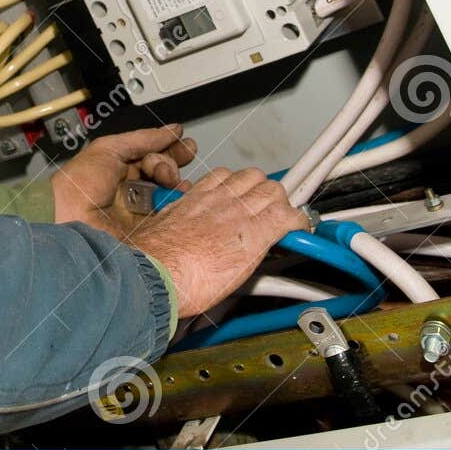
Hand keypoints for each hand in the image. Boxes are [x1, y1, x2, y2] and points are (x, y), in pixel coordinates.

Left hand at [51, 124, 195, 238]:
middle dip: (173, 162)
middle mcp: (132, 188)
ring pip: (169, 191)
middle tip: (174, 160)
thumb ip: (141, 139)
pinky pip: (169, 213)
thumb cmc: (80, 183)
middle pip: (163, 172)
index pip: (152, 155)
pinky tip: (181, 193)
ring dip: (174, 180)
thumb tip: (172, 130)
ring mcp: (140, 209)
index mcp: (119, 169)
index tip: (184, 142)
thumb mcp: (108, 149)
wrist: (71, 220)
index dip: (169, 148)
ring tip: (168, 178)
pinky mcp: (147, 229)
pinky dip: (178, 202)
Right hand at [124, 168, 307, 316]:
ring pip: (273, 190)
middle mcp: (218, 200)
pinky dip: (298, 222)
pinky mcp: (255, 234)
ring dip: (279, 203)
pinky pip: (288, 217)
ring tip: (281, 220)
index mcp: (193, 199)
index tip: (241, 197)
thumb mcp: (158, 232)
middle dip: (262, 191)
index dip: (238, 186)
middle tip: (264, 209)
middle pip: (253, 177)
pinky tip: (299, 231)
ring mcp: (238, 214)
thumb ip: (173, 224)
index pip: (224, 176)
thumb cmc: (151, 262)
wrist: (156, 273)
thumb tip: (175, 233)